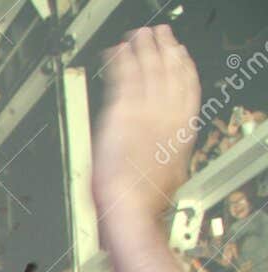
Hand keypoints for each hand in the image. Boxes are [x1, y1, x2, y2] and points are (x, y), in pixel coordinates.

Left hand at [92, 26, 200, 225]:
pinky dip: (120, 61)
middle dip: (164, 49)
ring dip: (143, 48)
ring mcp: (146, 111)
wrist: (130, 204)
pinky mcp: (122, 112)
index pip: (188, 87)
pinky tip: (116, 51)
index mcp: (182, 128)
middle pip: (169, 72)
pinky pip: (122, 78)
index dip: (183, 66)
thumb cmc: (144, 200)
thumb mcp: (167, 174)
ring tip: (138, 35)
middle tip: (159, 34)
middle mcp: (167, 114)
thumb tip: (162, 153)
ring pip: (147, 70)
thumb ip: (166, 154)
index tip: (179, 53)